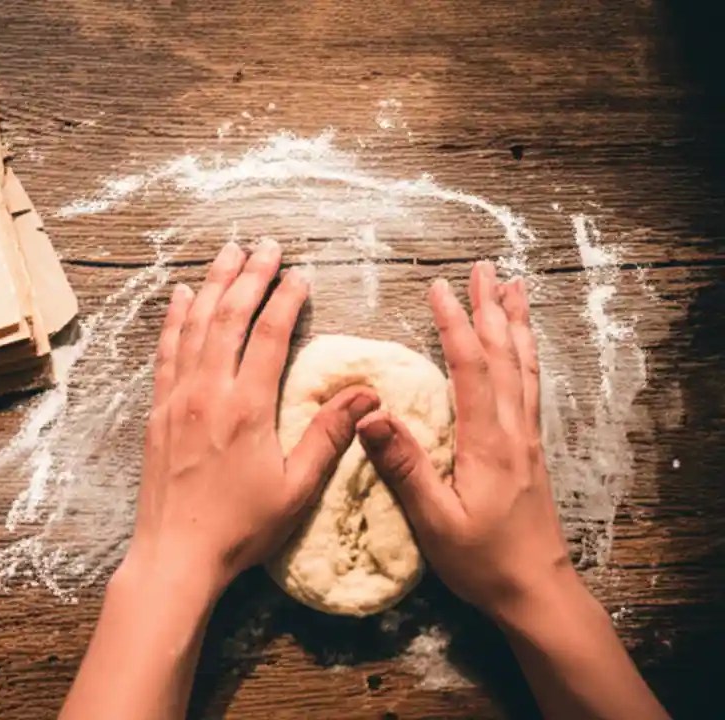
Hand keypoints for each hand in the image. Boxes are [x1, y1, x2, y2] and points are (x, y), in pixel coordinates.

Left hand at [121, 240, 379, 596]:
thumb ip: (329, 437)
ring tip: (228, 253)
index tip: (299, 275)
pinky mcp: (157, 412)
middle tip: (265, 245)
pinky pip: (166, 352)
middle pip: (229, 318)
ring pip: (194, 326)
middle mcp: (208, 393)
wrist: (176, 556)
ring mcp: (177, 399)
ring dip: (213, 285)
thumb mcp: (296, 489)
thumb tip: (367, 396)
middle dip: (249, 276)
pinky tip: (182, 297)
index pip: (270, 336)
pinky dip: (175, 319)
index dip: (286, 299)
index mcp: (247, 408)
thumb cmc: (240, 529)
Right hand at [355, 261, 574, 621]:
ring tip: (513, 289)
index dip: (455, 325)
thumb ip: (405, 467)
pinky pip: (530, 387)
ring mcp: (526, 438)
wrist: (535, 591)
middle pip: (505, 356)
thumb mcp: (435, 521)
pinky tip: (521, 348)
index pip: (471, 369)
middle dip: (492, 309)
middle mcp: (512, 431)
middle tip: (483, 268)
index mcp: (487, 442)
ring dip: (516, 324)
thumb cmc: (482, 561)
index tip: (438, 289)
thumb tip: (372, 416)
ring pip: (524, 367)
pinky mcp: (530, 450)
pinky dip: (525, 356)